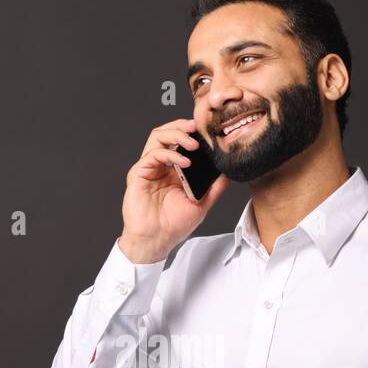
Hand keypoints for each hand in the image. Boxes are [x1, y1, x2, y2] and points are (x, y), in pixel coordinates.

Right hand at [119, 118, 229, 263]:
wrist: (156, 241)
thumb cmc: (173, 226)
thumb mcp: (201, 204)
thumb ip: (214, 188)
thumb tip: (228, 174)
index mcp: (172, 170)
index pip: (179, 141)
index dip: (191, 133)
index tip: (207, 131)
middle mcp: (159, 166)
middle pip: (166, 133)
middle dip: (182, 126)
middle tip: (197, 127)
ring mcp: (148, 169)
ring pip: (157, 137)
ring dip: (176, 134)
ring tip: (193, 142)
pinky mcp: (138, 174)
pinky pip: (154, 155)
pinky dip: (170, 154)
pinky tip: (185, 162)